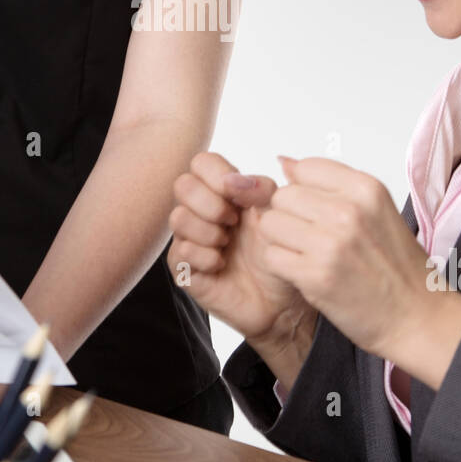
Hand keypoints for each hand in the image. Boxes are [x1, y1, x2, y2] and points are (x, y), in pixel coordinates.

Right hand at [167, 151, 316, 352]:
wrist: (282, 299)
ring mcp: (189, 239)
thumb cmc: (278, 252)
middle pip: (182, 184)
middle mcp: (201, 211)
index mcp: (223, 192)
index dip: (217, 174)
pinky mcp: (184, 268)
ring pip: (178, 217)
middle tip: (233, 222)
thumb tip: (234, 180)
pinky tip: (221, 265)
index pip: (201, 162)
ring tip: (227, 245)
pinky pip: (182, 251)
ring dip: (208, 231)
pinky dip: (206, 257)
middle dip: (210, 203)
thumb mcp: (278, 215)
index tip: (238, 196)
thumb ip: (262, 189)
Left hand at [260, 156, 437, 359]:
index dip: (301, 188)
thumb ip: (331, 185)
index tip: (312, 207)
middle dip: (288, 215)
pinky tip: (303, 272)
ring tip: (304, 254)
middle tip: (308, 236)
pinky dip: (281, 266)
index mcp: (366, 189)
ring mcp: (331, 243)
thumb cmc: (397, 268)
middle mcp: (349, 211)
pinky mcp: (315, 275)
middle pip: (283, 195)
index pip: (305, 167)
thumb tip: (286, 164)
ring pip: (270, 224)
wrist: (415, 315)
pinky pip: (271, 256)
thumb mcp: (375, 211)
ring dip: (280, 241)